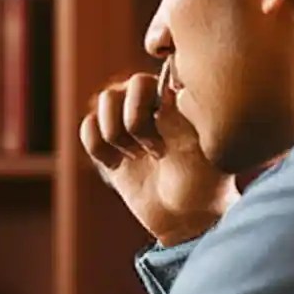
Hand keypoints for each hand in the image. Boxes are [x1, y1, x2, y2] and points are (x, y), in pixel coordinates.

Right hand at [79, 66, 238, 246]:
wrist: (187, 217)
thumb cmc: (206, 180)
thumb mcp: (203, 143)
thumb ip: (183, 109)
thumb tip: (165, 77)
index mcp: (177, 97)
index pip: (148, 77)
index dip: (146, 100)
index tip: (164, 125)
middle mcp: (151, 105)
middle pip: (121, 89)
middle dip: (133, 123)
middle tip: (155, 150)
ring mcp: (128, 124)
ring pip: (102, 103)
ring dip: (116, 135)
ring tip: (137, 157)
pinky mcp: (109, 147)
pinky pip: (87, 129)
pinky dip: (97, 146)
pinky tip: (119, 163)